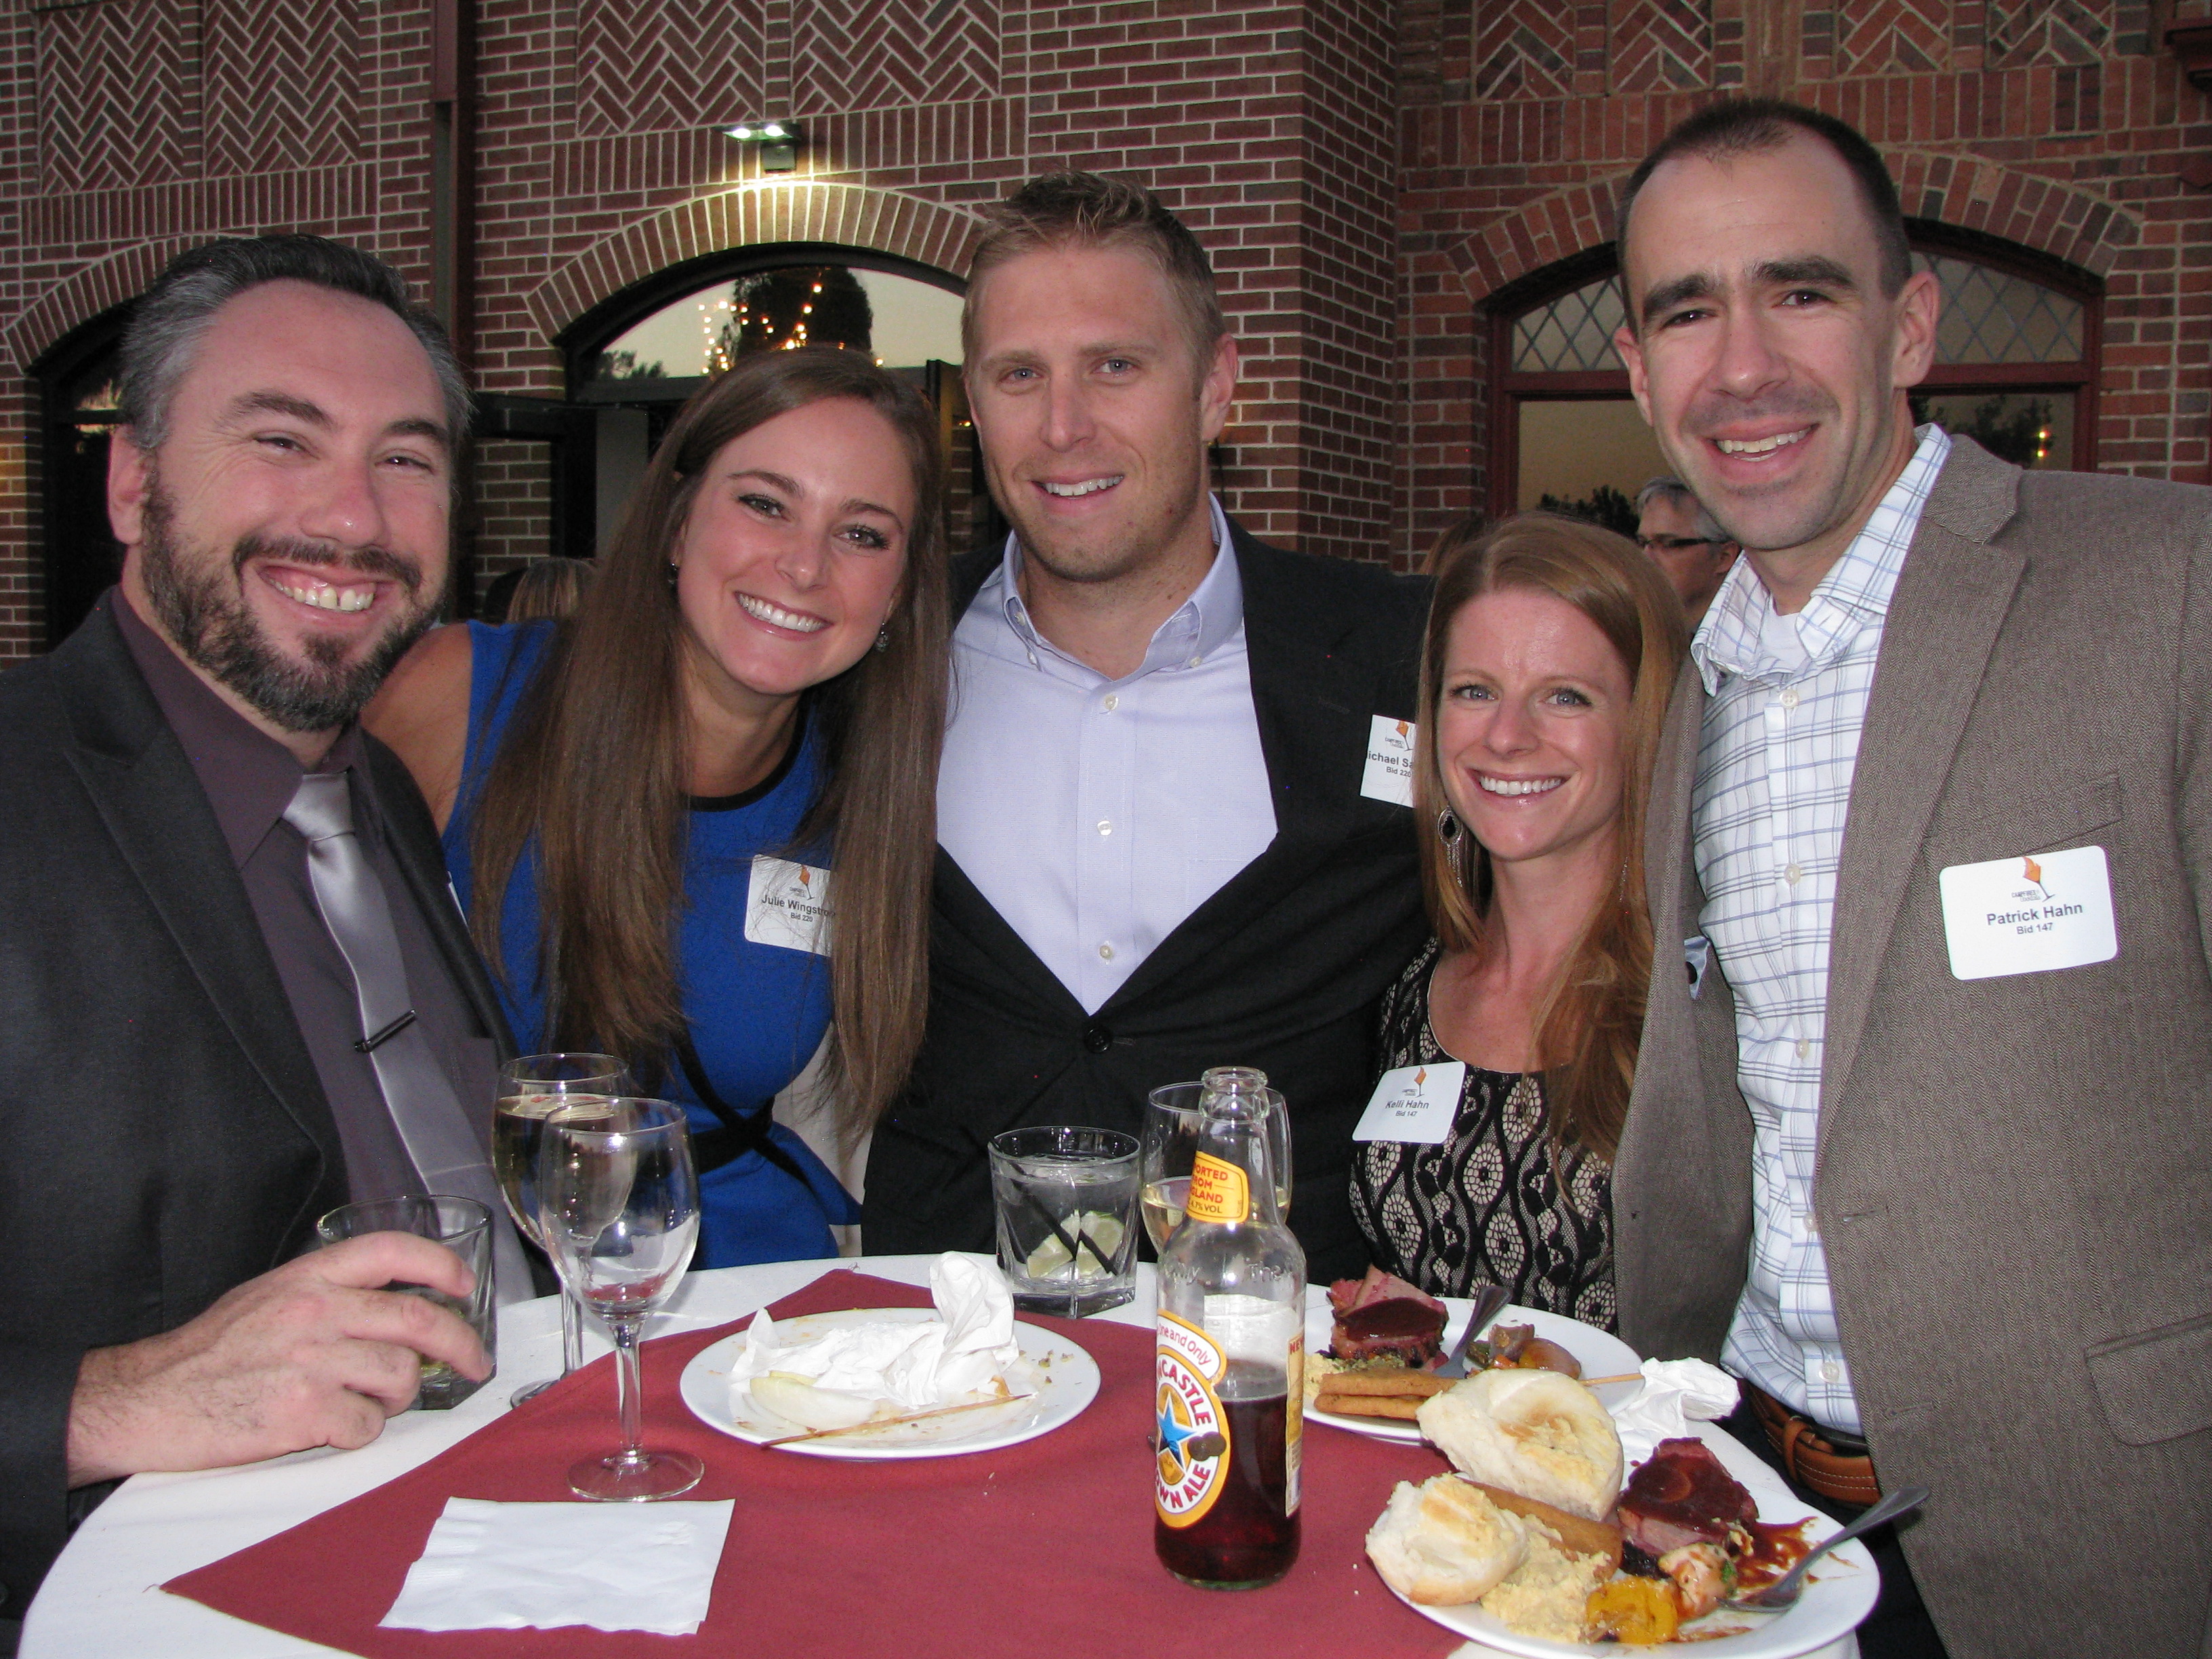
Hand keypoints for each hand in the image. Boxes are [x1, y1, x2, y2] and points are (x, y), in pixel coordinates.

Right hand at [65, 1232, 491, 1485]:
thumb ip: (329, 1295)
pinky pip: (367, 1426)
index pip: (392, 1251)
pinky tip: (329, 1428)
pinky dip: (359, 1433)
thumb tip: (394, 1309)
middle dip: (461, 1345)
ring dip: (395, 1397)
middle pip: (419, 1321)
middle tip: (473, 1363)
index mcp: (308, 1278)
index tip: (464, 1285)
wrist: (147, 1401)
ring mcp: (312, 1360)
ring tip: (363, 1402)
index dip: (440, 1265)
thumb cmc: (207, 1355)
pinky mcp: (304, 1411)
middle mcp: (316, 1311)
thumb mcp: (268, 1297)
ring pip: (400, 1377)